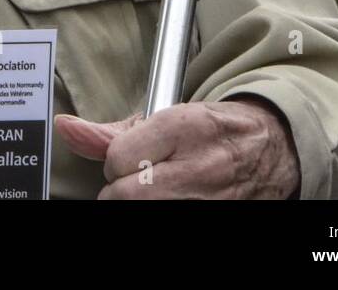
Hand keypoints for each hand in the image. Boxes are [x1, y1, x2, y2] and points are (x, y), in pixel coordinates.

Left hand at [55, 96, 299, 198]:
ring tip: (157, 191)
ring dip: (141, 203)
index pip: (117, 159)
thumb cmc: (210, 130)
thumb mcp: (162, 118)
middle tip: (138, 182)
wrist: (273, 147)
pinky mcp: (223, 216)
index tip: (131, 158)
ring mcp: (212, 200)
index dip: (116, 161)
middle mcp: (199, 166)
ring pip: (145, 209)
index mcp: (182, 127)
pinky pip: (168, 221)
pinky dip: (161, 211)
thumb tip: (64, 128)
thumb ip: (108, 131)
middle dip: (123, 190)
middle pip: (127, 195)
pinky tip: (173, 199)